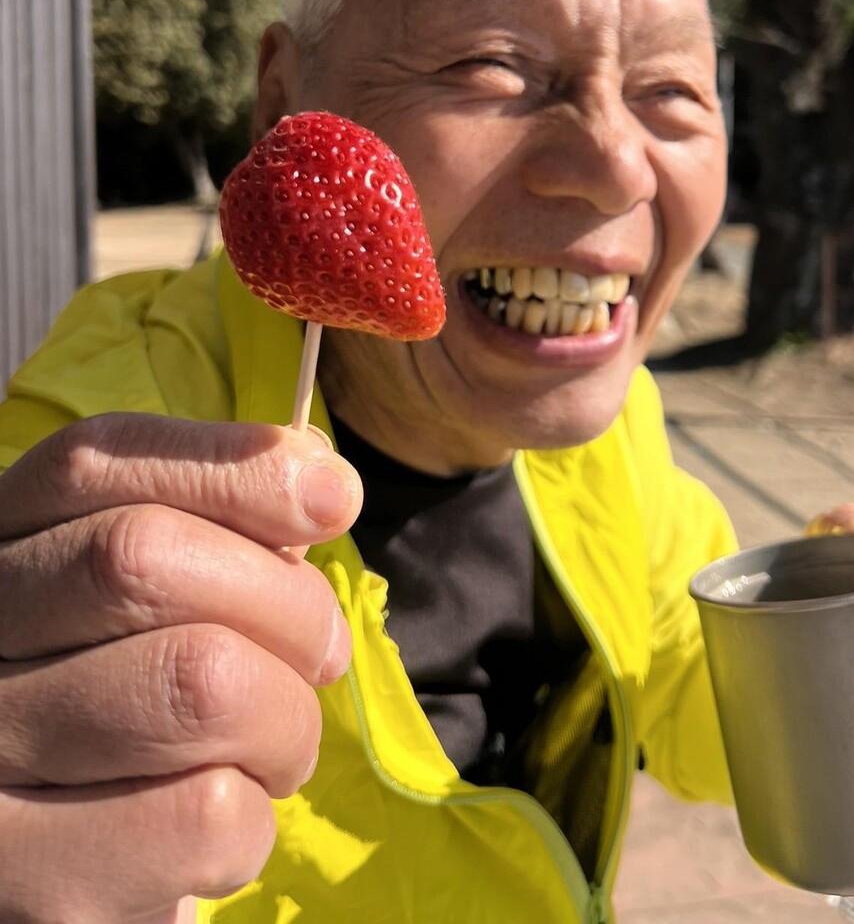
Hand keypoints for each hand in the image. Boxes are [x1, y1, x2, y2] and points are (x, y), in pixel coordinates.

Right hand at [0, 413, 362, 922]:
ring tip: (271, 744)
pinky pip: (207, 816)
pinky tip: (216, 820)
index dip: (233, 466)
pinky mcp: (25, 881)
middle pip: (143, 558)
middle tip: (320, 650)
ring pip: (202, 685)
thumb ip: (221, 523)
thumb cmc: (129, 708)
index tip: (331, 498)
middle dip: (286, 601)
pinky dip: (254, 820)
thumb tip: (323, 483)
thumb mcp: (154, 601)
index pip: (93, 464)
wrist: (59, 870)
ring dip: (286, 719)